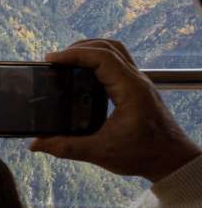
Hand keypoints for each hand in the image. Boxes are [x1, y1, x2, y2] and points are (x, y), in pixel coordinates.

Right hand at [31, 39, 200, 182]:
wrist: (171, 159)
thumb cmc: (144, 154)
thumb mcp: (101, 152)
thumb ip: (66, 147)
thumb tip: (37, 144)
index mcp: (130, 89)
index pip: (102, 57)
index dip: (74, 54)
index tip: (52, 60)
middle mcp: (136, 81)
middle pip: (109, 47)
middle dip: (80, 49)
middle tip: (56, 60)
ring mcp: (138, 83)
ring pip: (115, 52)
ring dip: (90, 51)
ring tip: (67, 63)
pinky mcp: (136, 89)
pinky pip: (117, 64)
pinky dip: (98, 62)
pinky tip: (82, 76)